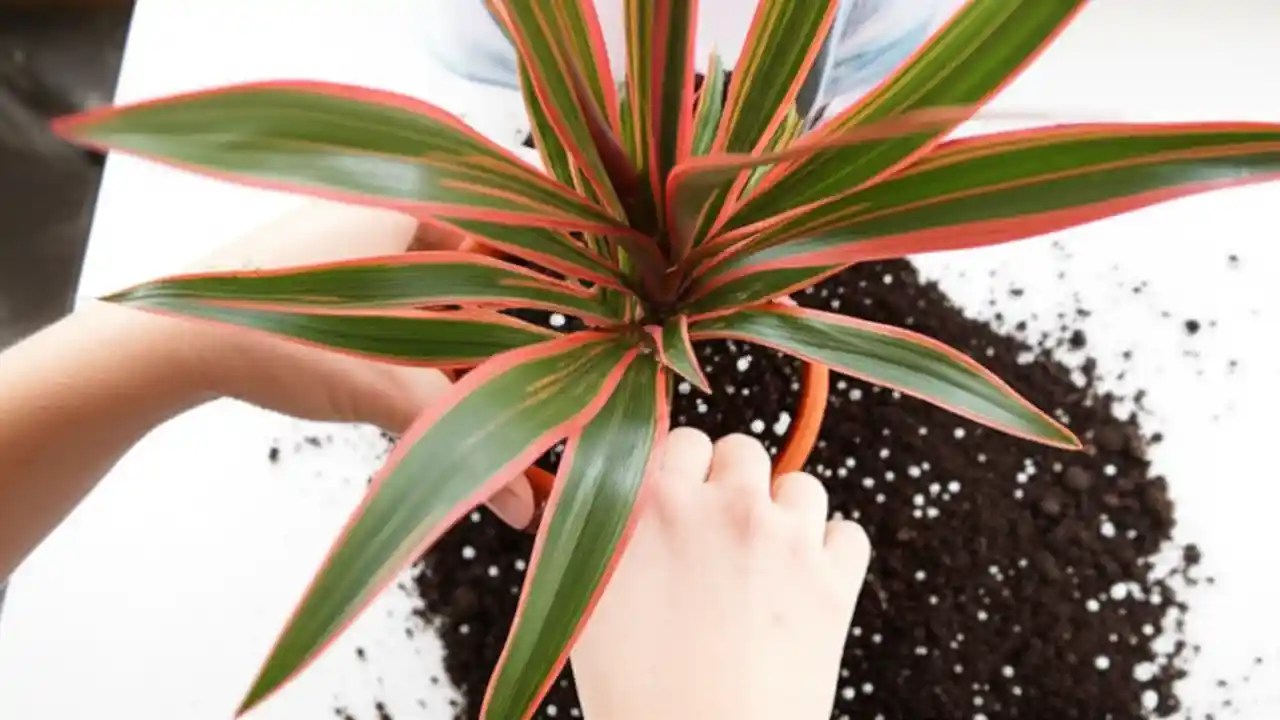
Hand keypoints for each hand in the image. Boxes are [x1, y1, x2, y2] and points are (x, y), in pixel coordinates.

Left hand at [166, 200, 534, 526]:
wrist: (165, 341)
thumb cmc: (281, 339)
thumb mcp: (390, 387)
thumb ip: (466, 438)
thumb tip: (527, 504)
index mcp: (412, 199)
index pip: (509, 227)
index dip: (550, 275)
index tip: (577, 323)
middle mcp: (384, 204)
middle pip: (470, 268)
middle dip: (499, 327)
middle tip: (531, 373)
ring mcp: (347, 233)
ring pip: (428, 288)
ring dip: (454, 341)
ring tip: (477, 395)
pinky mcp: (319, 268)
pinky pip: (390, 298)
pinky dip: (413, 338)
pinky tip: (423, 386)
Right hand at [571, 429, 870, 719]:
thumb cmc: (632, 693)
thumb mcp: (587, 596)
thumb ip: (592, 526)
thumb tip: (594, 485)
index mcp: (651, 500)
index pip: (678, 439)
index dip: (679, 473)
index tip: (679, 503)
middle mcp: (722, 504)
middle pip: (741, 450)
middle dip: (733, 486)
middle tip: (719, 538)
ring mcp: (784, 538)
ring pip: (800, 485)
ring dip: (785, 515)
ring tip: (764, 566)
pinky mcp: (834, 581)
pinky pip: (847, 533)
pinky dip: (830, 555)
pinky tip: (802, 587)